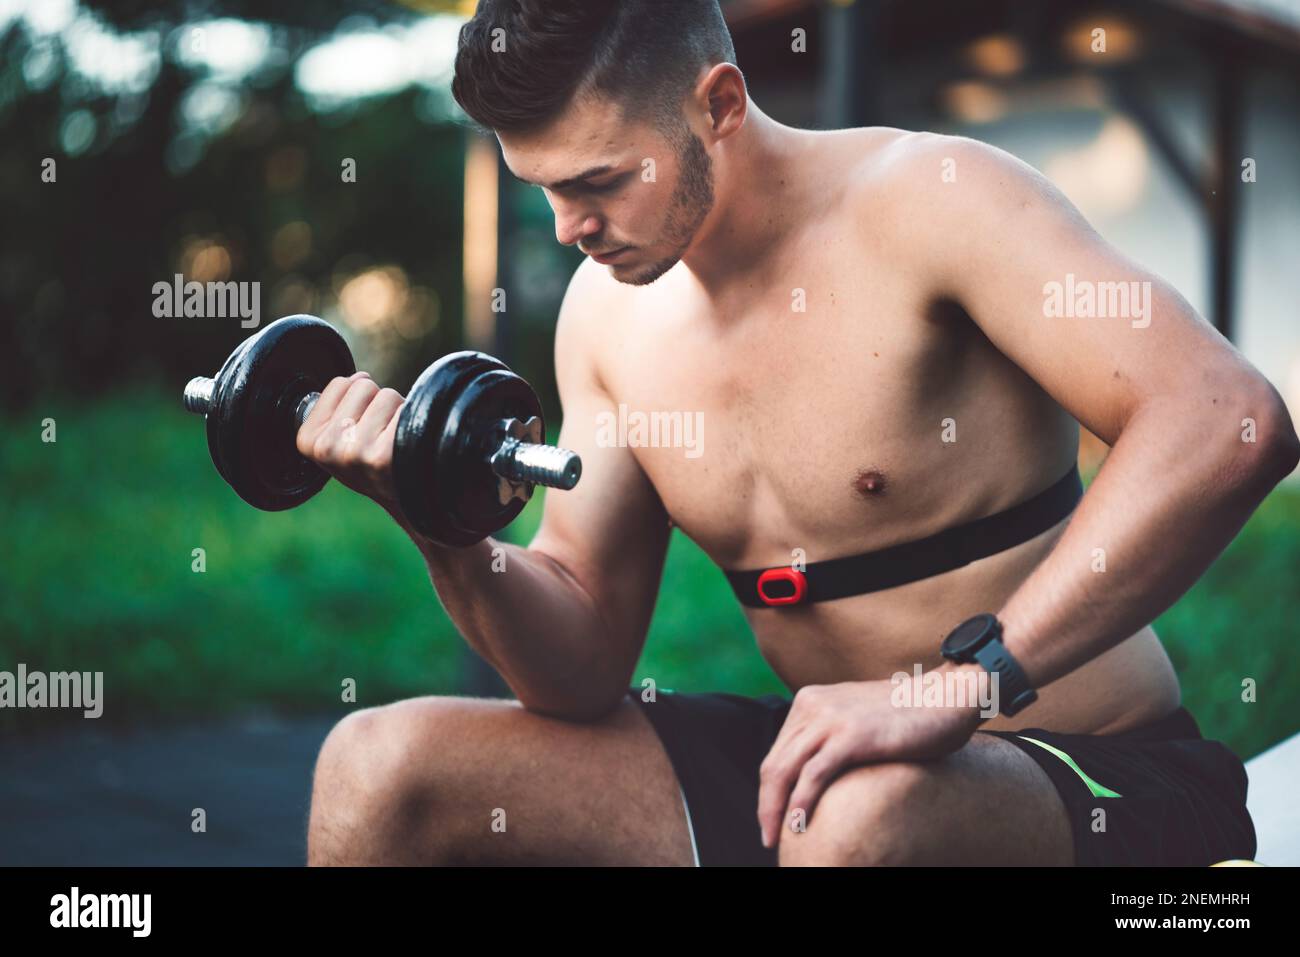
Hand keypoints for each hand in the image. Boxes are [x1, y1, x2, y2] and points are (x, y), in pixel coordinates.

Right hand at [296, 371, 405, 511]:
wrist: (406, 498)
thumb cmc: (374, 463)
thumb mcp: (341, 437)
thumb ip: (341, 404)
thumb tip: (359, 376)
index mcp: (308, 440)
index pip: (341, 383)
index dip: (359, 400)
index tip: (361, 428)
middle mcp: (327, 448)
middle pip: (363, 384)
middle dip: (378, 403)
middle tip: (382, 435)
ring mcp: (354, 451)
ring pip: (387, 394)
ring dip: (397, 411)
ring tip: (394, 440)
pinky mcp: (384, 455)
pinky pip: (405, 408)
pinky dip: (414, 420)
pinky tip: (408, 445)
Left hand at [756, 669, 984, 848]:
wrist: (947, 696)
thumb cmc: (909, 715)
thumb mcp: (858, 719)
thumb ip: (833, 737)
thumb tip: (819, 776)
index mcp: (810, 702)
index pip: (777, 753)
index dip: (770, 790)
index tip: (773, 817)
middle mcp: (812, 706)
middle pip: (773, 764)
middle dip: (766, 805)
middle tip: (767, 837)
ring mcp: (830, 719)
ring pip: (784, 771)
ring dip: (774, 810)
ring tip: (775, 838)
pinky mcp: (852, 736)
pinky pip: (813, 775)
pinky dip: (800, 803)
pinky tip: (797, 825)